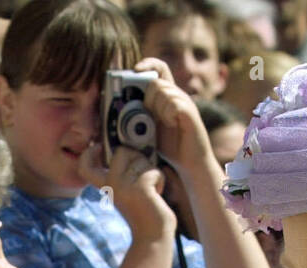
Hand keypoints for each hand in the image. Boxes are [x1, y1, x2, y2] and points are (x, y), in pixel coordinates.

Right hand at [78, 140, 174, 243]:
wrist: (152, 237)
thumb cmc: (144, 214)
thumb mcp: (126, 192)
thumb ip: (123, 175)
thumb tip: (130, 150)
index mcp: (106, 187)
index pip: (85, 167)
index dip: (88, 154)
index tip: (98, 147)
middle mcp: (111, 185)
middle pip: (121, 151)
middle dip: (137, 156)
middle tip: (142, 175)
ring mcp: (124, 186)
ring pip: (140, 158)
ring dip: (150, 170)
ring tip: (150, 189)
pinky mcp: (140, 188)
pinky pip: (153, 170)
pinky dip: (160, 180)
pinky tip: (157, 194)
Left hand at [136, 57, 213, 180]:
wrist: (191, 165)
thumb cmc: (170, 149)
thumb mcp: (148, 130)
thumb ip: (137, 118)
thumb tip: (115, 113)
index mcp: (165, 97)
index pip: (159, 68)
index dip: (148, 64)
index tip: (135, 70)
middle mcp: (176, 96)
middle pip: (156, 80)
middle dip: (146, 97)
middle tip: (148, 116)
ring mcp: (184, 103)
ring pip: (164, 90)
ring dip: (156, 107)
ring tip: (160, 123)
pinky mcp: (190, 114)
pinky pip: (174, 104)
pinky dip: (167, 113)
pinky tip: (168, 123)